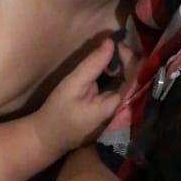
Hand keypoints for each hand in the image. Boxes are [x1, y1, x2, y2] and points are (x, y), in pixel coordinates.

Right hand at [34, 38, 134, 162]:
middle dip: (127, 60)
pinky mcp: (109, 111)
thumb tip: (110, 42)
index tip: (116, 43)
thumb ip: (93, 64)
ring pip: (128, 84)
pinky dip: (118, 75)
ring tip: (115, 50)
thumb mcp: (72, 84)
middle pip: (134, 80)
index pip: (133, 77)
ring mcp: (116, 112)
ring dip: (123, 66)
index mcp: (114, 106)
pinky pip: (119, 89)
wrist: (47, 139)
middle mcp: (120, 110)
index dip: (128, 57)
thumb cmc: (57, 112)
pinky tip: (111, 66)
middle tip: (115, 45)